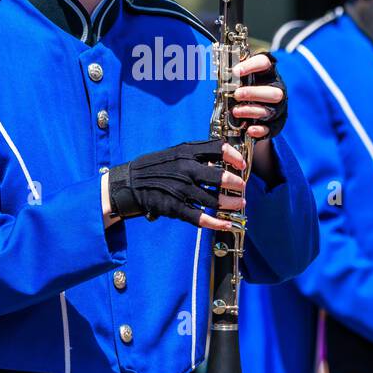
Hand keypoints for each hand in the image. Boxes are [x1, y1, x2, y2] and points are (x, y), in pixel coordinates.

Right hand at [106, 139, 246, 231]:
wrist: (129, 182)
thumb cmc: (156, 166)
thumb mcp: (176, 152)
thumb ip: (197, 154)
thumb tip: (222, 159)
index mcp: (187, 152)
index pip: (218, 148)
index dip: (234, 156)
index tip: (241, 164)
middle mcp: (185, 169)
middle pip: (220, 177)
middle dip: (236, 184)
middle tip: (242, 188)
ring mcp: (180, 189)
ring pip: (214, 200)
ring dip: (231, 204)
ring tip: (239, 205)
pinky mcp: (174, 207)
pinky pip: (200, 217)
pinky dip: (216, 223)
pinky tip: (226, 224)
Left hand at [231, 52, 286, 140]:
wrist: (258, 110)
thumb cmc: (247, 89)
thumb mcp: (242, 80)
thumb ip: (234, 77)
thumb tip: (215, 73)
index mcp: (267, 74)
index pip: (264, 63)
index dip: (251, 66)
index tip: (235, 72)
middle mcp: (276, 90)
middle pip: (274, 92)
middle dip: (253, 93)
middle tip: (236, 94)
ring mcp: (278, 109)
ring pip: (270, 111)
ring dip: (251, 110)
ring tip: (236, 111)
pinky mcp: (275, 124)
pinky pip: (269, 129)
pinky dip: (259, 130)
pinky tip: (249, 129)